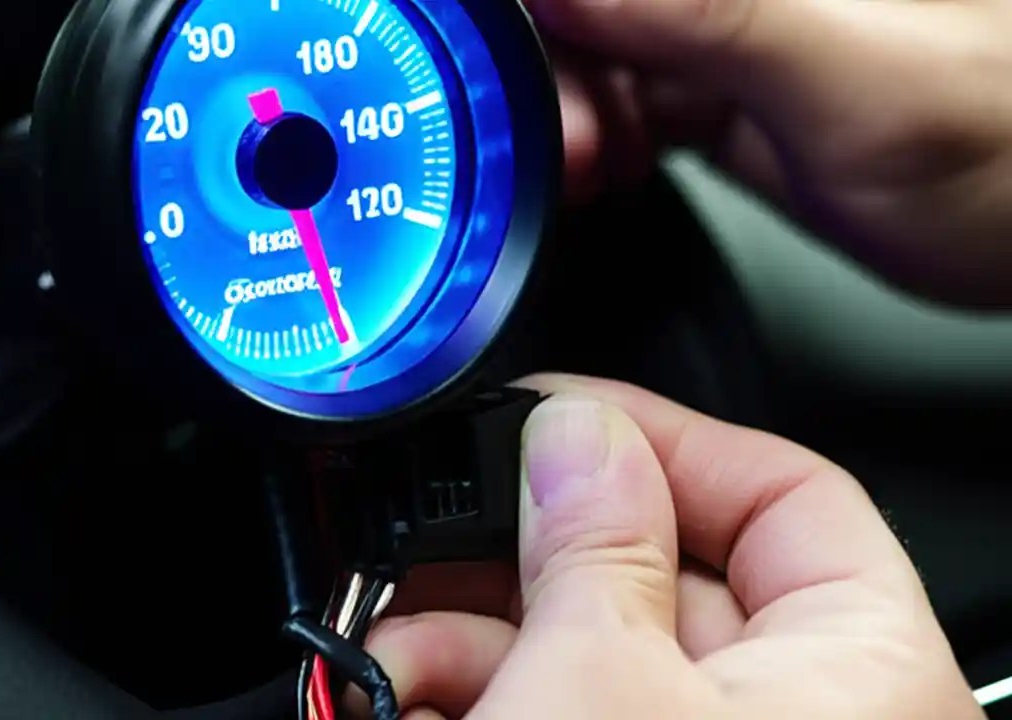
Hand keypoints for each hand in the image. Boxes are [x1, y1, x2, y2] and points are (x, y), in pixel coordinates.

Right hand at [355, 375, 983, 718]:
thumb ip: (593, 543)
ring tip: (395, 644)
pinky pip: (573, 712)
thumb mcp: (598, 689)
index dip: (667, 437)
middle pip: (664, 575)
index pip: (790, 493)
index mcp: (866, 679)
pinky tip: (408, 694)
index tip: (561, 419)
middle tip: (444, 530)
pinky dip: (488, 695)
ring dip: (479, 636)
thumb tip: (576, 430)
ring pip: (597, 654)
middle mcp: (809, 717)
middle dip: (526, 555)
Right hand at [533, 0, 1011, 306]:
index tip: (478, 59)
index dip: (523, 13)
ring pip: (588, 44)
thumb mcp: (851, 73)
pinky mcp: (720, 79)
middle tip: (554, 133)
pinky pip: (622, 90)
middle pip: (580, 7)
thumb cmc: (1009, 140)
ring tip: (592, 162)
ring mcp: (723, 22)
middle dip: (541, 62)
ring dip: (564, 109)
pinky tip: (607, 165)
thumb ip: (696, 13)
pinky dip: (597, 136)